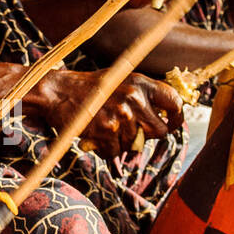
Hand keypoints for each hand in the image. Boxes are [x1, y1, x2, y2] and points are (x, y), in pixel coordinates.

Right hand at [43, 70, 182, 157]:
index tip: (171, 124)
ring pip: (135, 145)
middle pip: (159, 131)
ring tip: (105, 128)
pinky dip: (106, 149)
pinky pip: (116, 152)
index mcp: (141, 83)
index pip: (174, 102)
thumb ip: (144, 95)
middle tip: (131, 132)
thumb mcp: (121, 81)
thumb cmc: (90, 89)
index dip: (176, 118)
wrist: (57, 92)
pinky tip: (95, 135)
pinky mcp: (106, 131)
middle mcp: (134, 98)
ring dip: (122, 143)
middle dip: (147, 136)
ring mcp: (120, 115)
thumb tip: (166, 115)